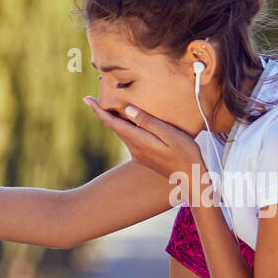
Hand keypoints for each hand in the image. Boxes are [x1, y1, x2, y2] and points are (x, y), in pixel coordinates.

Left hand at [83, 97, 202, 182]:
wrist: (190, 178)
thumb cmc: (185, 153)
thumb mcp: (169, 134)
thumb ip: (149, 122)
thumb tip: (128, 110)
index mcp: (138, 141)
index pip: (112, 123)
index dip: (99, 110)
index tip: (86, 99)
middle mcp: (134, 148)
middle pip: (114, 127)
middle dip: (103, 113)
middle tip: (93, 100)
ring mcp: (138, 154)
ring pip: (121, 133)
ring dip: (113, 120)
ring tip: (108, 107)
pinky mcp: (143, 157)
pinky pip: (130, 138)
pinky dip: (124, 127)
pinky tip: (128, 122)